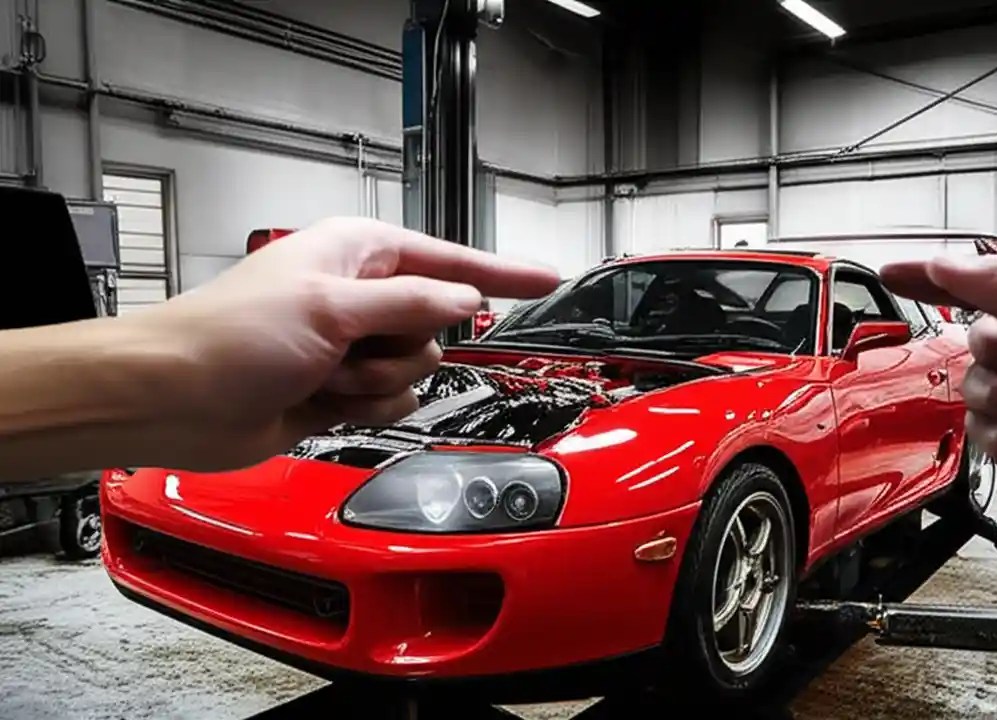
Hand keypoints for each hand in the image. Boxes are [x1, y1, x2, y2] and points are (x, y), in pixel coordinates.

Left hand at [132, 217, 559, 470]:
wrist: (176, 402)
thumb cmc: (230, 338)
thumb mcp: (332, 307)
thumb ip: (411, 302)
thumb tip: (465, 296)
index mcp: (358, 253)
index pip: (449, 260)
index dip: (501, 273)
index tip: (546, 279)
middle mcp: (360, 296)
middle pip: (436, 325)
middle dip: (399, 348)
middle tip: (347, 347)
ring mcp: (351, 346)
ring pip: (418, 369)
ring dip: (373, 383)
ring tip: (321, 376)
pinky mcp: (341, 389)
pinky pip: (392, 402)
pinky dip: (362, 408)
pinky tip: (319, 400)